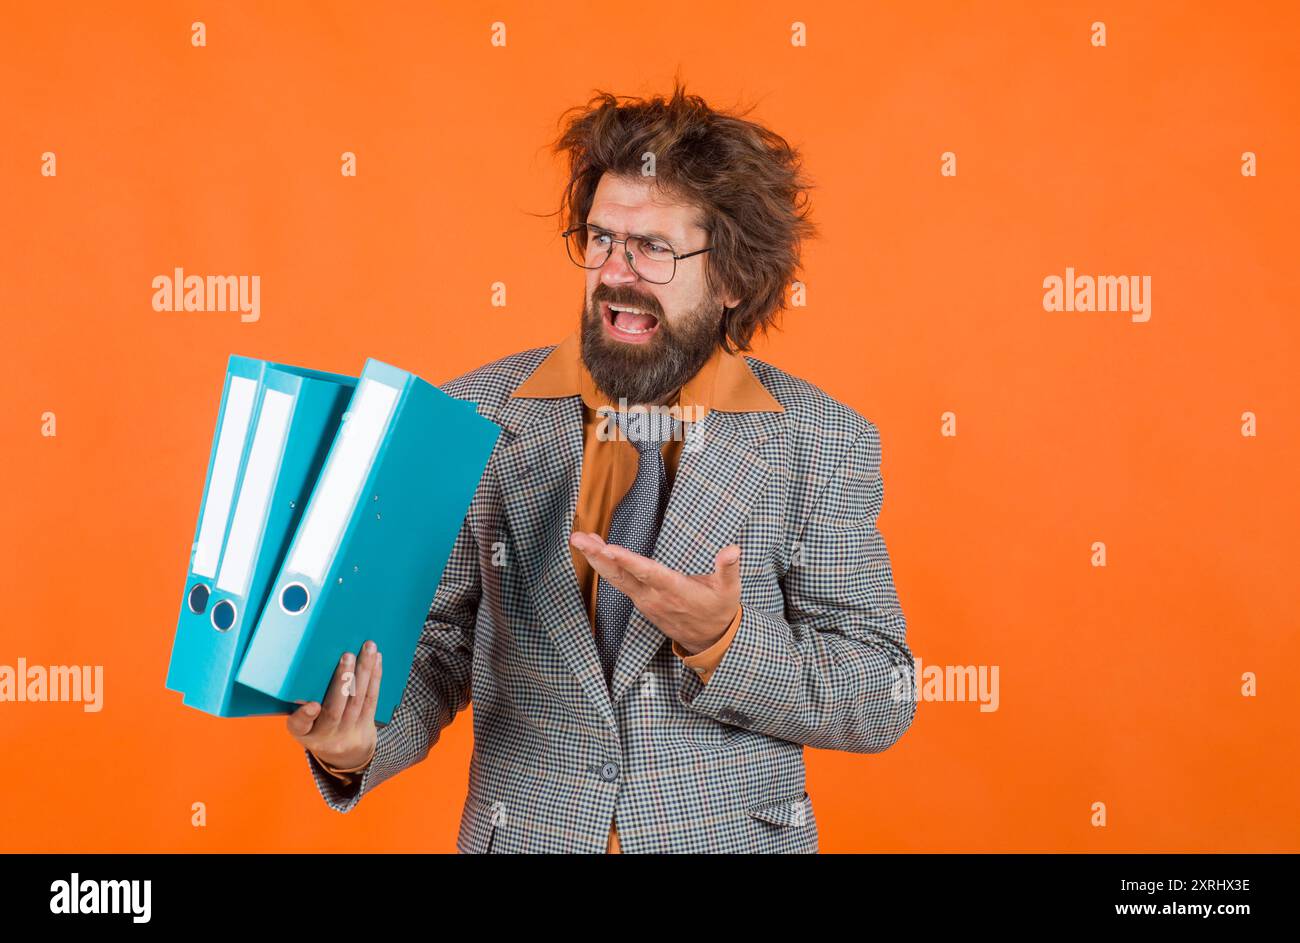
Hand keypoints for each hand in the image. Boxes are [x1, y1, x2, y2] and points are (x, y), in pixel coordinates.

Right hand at [286, 641, 380, 769]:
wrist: (344, 756)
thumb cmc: (317, 727)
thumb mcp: (303, 722)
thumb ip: (301, 702)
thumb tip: (307, 667)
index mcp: (303, 733)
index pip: (299, 726)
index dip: (304, 715)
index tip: (312, 705)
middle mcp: (325, 736)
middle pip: (334, 709)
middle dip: (342, 680)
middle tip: (347, 656)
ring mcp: (347, 734)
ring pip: (357, 700)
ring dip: (364, 671)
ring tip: (367, 648)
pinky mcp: (366, 727)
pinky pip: (371, 700)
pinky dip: (375, 678)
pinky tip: (376, 660)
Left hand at [569, 532, 740, 653]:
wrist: (710, 641)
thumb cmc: (719, 610)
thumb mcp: (730, 590)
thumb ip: (728, 568)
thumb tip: (732, 550)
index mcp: (675, 590)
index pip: (648, 573)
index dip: (628, 561)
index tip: (608, 549)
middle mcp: (655, 597)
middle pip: (621, 575)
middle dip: (598, 556)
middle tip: (578, 538)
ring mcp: (645, 601)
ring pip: (615, 579)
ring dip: (596, 559)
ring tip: (580, 539)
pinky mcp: (642, 602)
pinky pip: (619, 583)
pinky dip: (605, 567)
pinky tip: (596, 552)